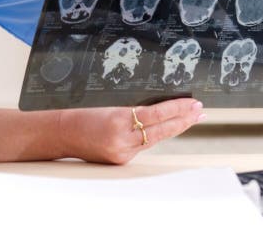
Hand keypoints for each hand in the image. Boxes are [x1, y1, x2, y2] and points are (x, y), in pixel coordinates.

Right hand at [56, 98, 204, 164]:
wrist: (62, 133)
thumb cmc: (81, 115)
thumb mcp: (108, 107)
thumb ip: (132, 112)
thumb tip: (158, 111)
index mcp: (118, 119)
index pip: (156, 114)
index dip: (176, 109)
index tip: (192, 103)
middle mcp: (122, 138)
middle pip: (161, 129)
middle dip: (184, 119)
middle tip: (200, 111)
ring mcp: (122, 151)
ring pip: (155, 139)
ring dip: (174, 128)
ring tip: (191, 119)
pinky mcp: (121, 160)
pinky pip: (143, 146)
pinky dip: (155, 137)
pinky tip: (167, 129)